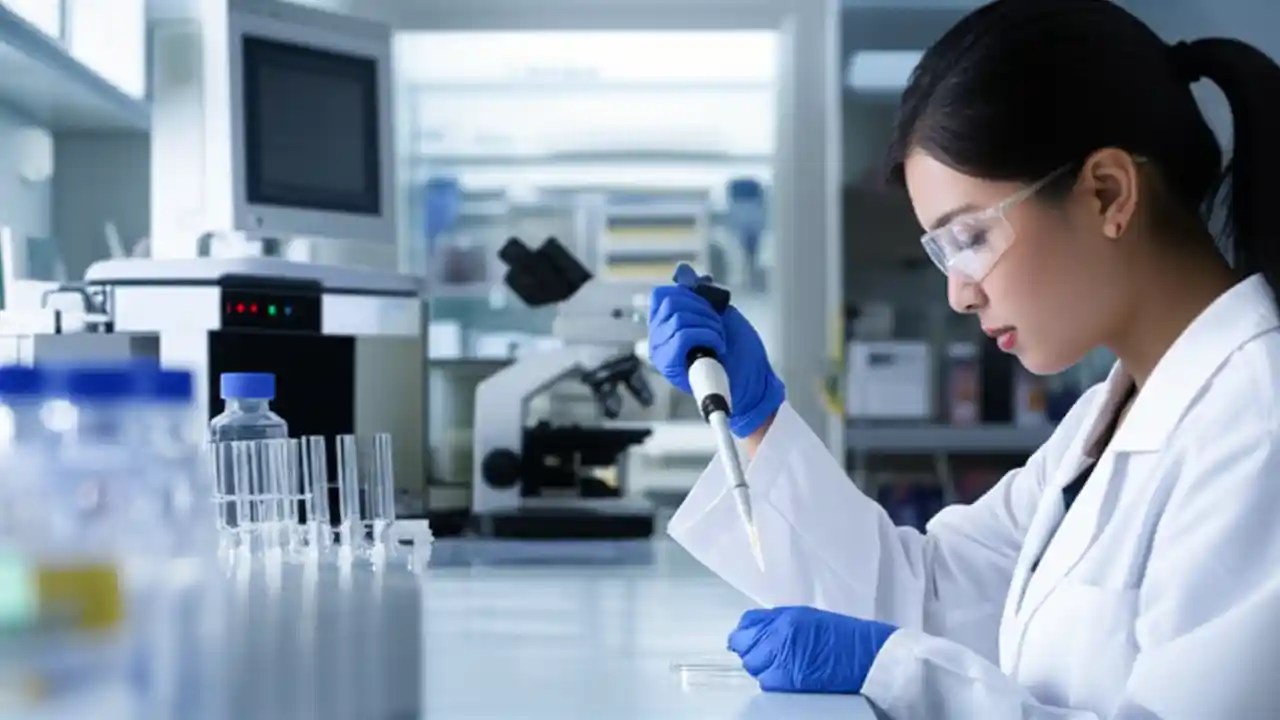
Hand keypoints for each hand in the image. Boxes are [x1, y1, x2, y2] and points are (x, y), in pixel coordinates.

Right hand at [648, 276, 784, 437]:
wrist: (754, 381)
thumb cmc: (739, 351)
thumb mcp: (721, 312)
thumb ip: (700, 293)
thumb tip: (683, 271)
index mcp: (667, 324)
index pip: (662, 295)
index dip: (688, 294)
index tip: (709, 307)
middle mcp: (659, 338)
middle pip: (670, 302)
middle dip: (703, 310)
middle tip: (718, 327)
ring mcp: (662, 352)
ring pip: (679, 319)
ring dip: (709, 326)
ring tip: (719, 341)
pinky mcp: (670, 366)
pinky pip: (683, 337)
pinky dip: (708, 337)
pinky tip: (717, 348)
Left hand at [727, 606, 896, 693]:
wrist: (871, 658)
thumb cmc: (846, 637)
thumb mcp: (808, 617)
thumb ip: (778, 621)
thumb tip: (751, 629)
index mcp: (785, 617)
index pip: (746, 625)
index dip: (744, 634)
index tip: (748, 640)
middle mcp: (779, 635)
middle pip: (745, 648)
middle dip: (752, 652)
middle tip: (768, 655)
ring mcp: (783, 658)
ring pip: (754, 667)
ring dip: (763, 668)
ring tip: (782, 666)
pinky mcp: (790, 680)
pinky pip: (766, 683)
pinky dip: (772, 682)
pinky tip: (788, 678)